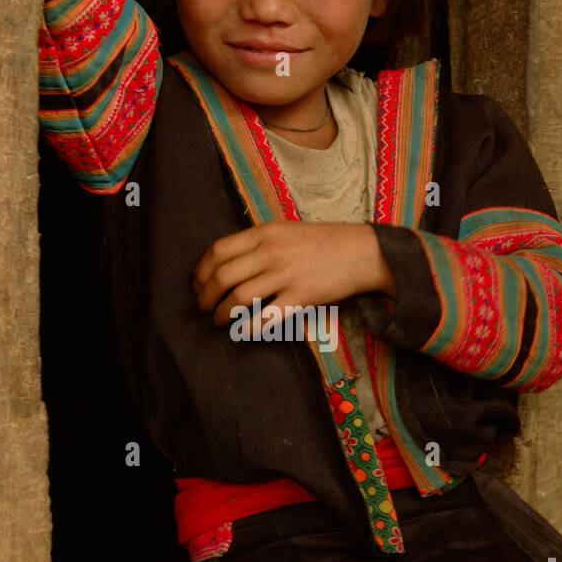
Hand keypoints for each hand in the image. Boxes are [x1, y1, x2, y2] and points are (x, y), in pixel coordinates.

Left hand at [193, 221, 396, 330]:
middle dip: (205, 297)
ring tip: (219, 321)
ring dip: (222, 314)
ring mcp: (287, 274)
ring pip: (239, 299)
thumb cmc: (324, 242)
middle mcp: (272, 251)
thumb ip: (258, 243)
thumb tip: (226, 265)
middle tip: (203, 308)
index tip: (198, 285)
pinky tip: (242, 331)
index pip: (218, 251)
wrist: (364, 252)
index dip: (201, 272)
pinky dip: (247, 328)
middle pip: (223, 277)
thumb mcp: (287, 230)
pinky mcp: (302, 297)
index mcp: (265, 232)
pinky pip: (265, 318)